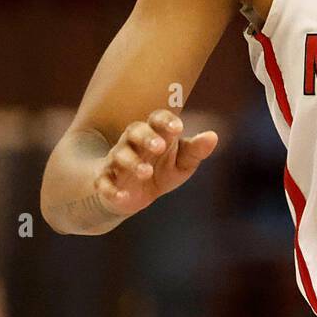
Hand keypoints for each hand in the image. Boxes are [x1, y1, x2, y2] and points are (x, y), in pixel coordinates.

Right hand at [96, 109, 218, 215]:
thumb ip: (196, 149)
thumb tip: (213, 136)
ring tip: (147, 172)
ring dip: (132, 162)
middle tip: (160, 146)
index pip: (157, 119)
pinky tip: (122, 197)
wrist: (132, 195)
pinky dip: (110, 189)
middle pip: (134, 131)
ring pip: (120, 155)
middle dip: (146, 137)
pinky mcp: (105, 181)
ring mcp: (117, 161)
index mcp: (153, 133)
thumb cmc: (161, 170)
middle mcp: (132, 143)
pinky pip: (103, 182)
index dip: (166, 121)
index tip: (178, 128)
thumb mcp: (182, 162)